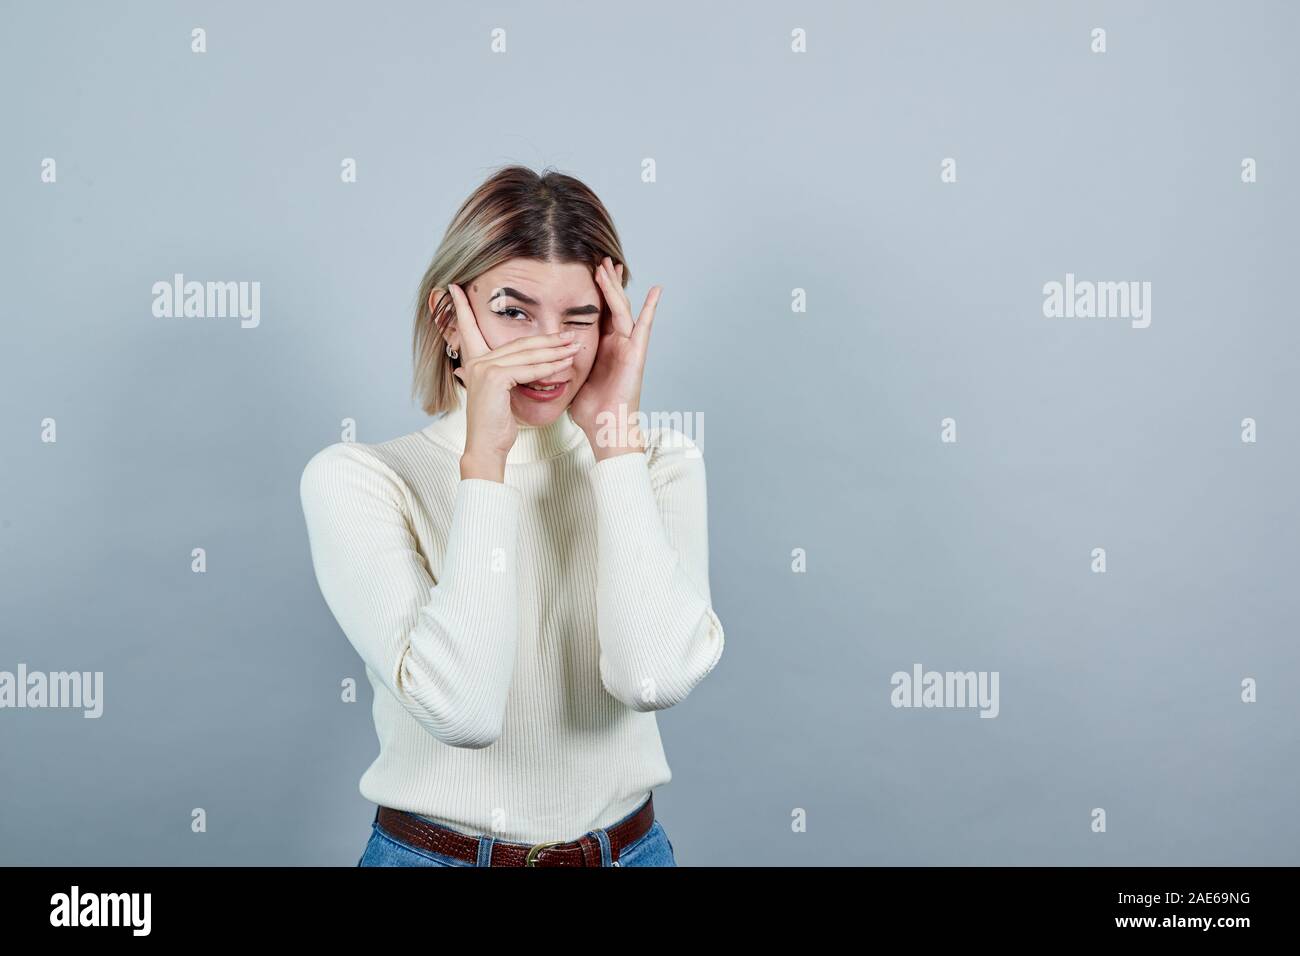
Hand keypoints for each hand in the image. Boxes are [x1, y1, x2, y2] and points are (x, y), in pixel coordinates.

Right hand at [441, 282, 581, 480]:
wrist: (486, 447)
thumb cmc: (495, 424)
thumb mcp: (500, 393)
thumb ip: (507, 373)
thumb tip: (525, 364)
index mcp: (474, 361)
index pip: (468, 328)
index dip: (461, 307)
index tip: (455, 286)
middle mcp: (476, 361)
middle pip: (518, 343)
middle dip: (547, 339)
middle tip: (569, 334)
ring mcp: (484, 368)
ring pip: (527, 354)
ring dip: (555, 350)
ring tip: (575, 345)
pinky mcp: (495, 377)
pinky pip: (529, 368)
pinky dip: (550, 366)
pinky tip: (566, 363)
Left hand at [569, 257, 662, 460]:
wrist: (607, 428)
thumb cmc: (591, 410)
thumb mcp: (571, 377)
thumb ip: (563, 362)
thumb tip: (540, 356)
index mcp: (601, 347)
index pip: (598, 313)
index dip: (595, 293)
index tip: (588, 273)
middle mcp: (616, 343)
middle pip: (612, 305)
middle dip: (607, 282)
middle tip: (602, 259)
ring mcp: (628, 347)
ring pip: (622, 309)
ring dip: (615, 286)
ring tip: (609, 265)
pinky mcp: (636, 354)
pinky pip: (644, 325)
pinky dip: (650, 307)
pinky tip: (656, 290)